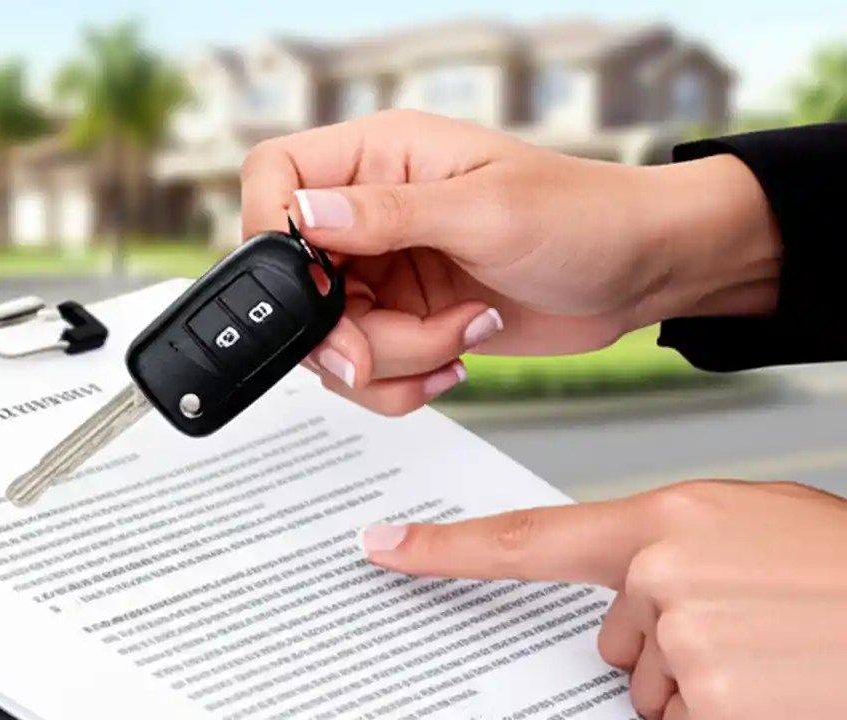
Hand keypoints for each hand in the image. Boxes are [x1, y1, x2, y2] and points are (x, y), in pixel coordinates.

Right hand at [240, 110, 780, 414]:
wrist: (643, 274)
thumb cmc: (587, 216)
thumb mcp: (487, 211)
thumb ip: (388, 216)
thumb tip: (304, 213)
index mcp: (381, 158)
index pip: (278, 176)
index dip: (270, 230)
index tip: (310, 285)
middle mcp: (373, 214)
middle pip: (297, 280)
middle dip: (341, 330)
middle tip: (378, 351)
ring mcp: (386, 271)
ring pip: (329, 336)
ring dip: (387, 360)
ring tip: (455, 339)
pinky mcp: (405, 320)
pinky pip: (366, 367)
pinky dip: (401, 381)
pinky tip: (453, 359)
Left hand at [359, 480, 846, 718]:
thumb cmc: (841, 571)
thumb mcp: (748, 526)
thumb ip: (671, 550)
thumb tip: (627, 600)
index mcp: (666, 521)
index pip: (528, 541)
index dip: (446, 550)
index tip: (385, 548)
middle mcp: (662, 577)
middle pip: (614, 637)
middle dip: (666, 642)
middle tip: (745, 624)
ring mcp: (686, 645)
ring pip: (652, 685)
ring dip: (703, 681)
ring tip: (774, 650)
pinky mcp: (713, 706)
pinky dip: (726, 714)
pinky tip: (776, 684)